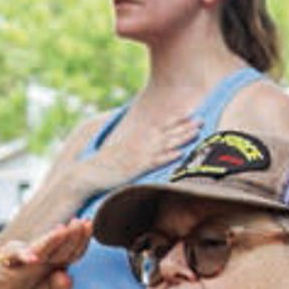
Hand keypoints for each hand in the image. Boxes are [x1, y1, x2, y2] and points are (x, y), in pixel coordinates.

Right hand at [0, 219, 93, 288]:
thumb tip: (65, 275)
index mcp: (56, 261)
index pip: (72, 249)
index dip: (82, 240)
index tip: (90, 227)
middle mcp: (42, 254)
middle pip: (60, 244)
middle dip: (71, 234)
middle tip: (81, 223)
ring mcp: (24, 255)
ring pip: (40, 246)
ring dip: (51, 239)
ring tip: (62, 232)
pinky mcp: (6, 260)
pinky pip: (15, 254)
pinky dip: (24, 255)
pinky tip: (34, 259)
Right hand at [75, 115, 200, 194]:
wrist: (87, 174)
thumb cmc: (103, 165)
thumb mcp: (120, 152)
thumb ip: (134, 147)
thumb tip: (143, 146)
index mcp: (137, 139)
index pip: (160, 127)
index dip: (176, 120)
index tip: (190, 113)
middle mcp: (140, 144)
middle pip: (167, 133)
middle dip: (185, 126)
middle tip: (201, 119)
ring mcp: (139, 155)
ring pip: (165, 144)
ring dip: (181, 137)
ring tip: (196, 132)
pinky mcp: (136, 168)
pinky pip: (155, 162)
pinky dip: (168, 156)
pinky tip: (180, 153)